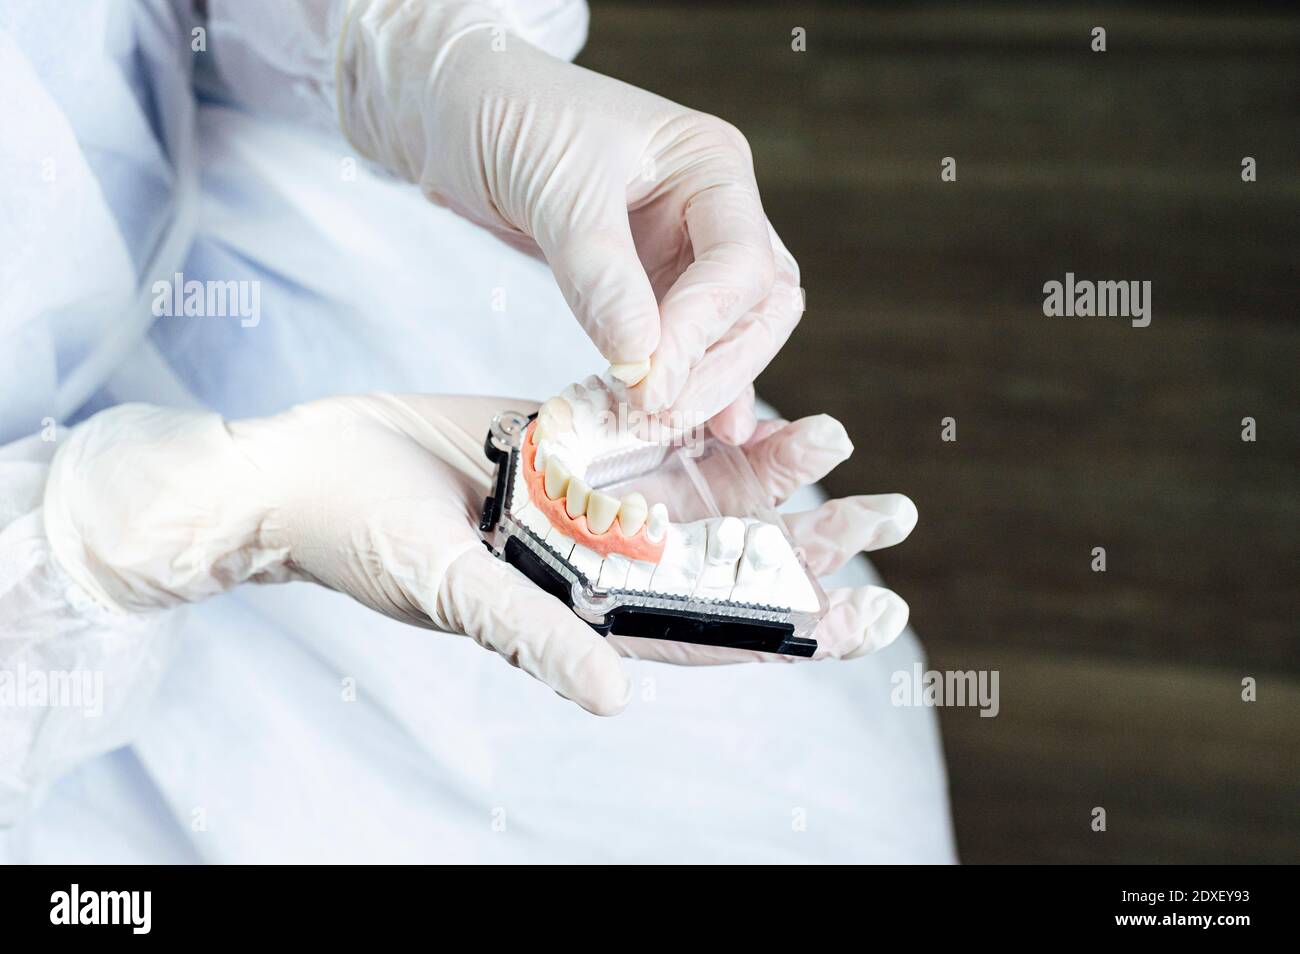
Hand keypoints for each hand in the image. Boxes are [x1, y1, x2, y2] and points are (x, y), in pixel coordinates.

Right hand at [45, 395, 914, 713]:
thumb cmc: (362, 542)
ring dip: (775, 470)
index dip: (796, 631)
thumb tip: (616, 697)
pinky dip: (711, 412)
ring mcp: (592, 496)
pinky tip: (766, 397)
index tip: (871, 616)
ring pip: (706, 488)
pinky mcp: (573, 437)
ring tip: (842, 441)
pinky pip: (658, 426)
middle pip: (729, 557)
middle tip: (891, 515)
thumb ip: (535, 638)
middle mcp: (604, 560)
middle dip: (811, 543)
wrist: (307, 468)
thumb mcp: (450, 589)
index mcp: (587, 613)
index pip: (713, 633)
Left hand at [338, 1, 802, 439]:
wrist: (452, 110)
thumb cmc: (504, 117)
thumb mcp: (554, 188)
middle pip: (759, 304)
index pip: (740, 264)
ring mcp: (686, 247)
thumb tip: (644, 366)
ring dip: (706, 381)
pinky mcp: (651, 282)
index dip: (701, 331)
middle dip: (719, 364)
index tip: (650, 384)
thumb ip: (601, 275)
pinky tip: (685, 424)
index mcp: (712, 164)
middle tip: (661, 414)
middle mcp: (714, 208)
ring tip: (664, 427)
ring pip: (734, 329)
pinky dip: (686, 380)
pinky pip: (687, 341)